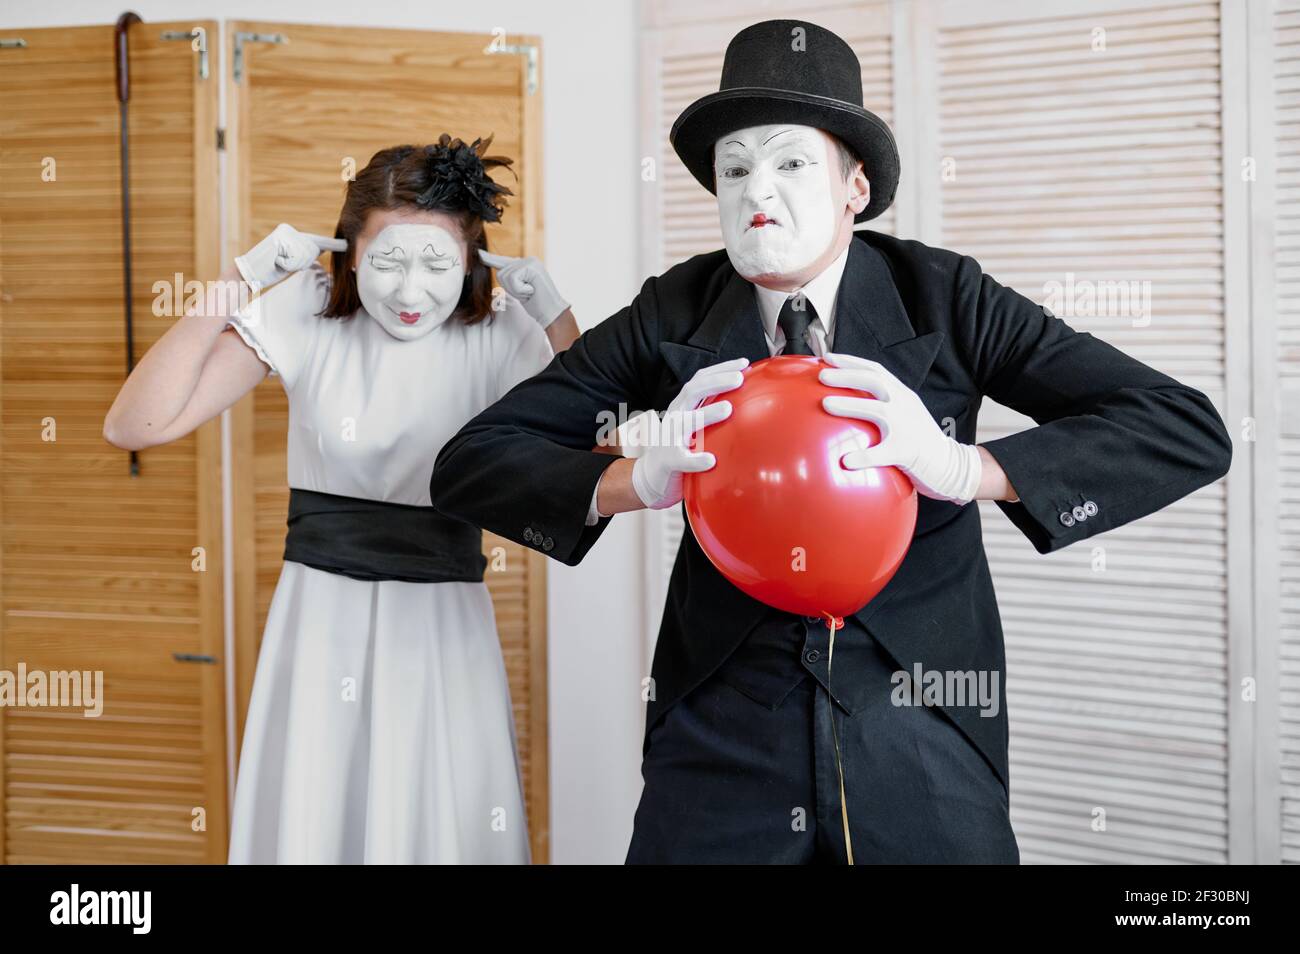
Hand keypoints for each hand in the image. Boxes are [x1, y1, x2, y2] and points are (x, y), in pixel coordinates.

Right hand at [235, 223, 346, 292]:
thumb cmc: (270, 269)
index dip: (334, 244)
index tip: (347, 244)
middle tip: (282, 263)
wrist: (248, 273)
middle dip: (301, 263)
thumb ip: (304, 254)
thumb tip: (320, 251)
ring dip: (293, 265)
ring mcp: (284, 234)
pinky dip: (285, 265)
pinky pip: (294, 260)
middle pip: (312, 253)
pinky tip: (274, 261)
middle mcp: (289, 230)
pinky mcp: (280, 240)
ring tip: (277, 262)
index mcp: (293, 234)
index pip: (318, 240)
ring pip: (304, 257)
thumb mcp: (291, 260)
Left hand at [479, 251, 569, 328]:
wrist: (552, 312)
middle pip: (501, 273)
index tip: (478, 253)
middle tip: (528, 293)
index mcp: (525, 264)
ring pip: (506, 276)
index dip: (490, 259)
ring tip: (530, 292)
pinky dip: (520, 289)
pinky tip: (532, 290)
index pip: (503, 261)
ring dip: (516, 290)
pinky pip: (513, 279)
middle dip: (510, 289)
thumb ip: (511, 280)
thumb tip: (500, 274)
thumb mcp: (520, 290)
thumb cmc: (537, 304)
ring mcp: (530, 261)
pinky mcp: (531, 266)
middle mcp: (528, 259)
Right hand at [631, 357, 747, 508]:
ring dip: (707, 414)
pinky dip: (695, 460)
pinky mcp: (668, 460)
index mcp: (683, 406)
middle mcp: (675, 416)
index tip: (744, 363)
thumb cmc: (680, 448)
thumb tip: (748, 405)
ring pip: (686, 422)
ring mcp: (669, 437)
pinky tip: (710, 460)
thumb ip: (713, 414)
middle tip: (739, 379)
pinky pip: (681, 459)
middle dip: (716, 382)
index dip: (720, 368)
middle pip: (692, 391)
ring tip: (728, 408)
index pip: (699, 380)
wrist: (650, 477)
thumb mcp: (694, 427)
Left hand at [819, 351, 981, 504]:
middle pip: (875, 382)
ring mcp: (908, 427)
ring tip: (825, 404)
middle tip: (822, 376)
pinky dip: (864, 457)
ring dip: (850, 405)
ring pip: (877, 410)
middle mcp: (905, 405)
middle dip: (847, 376)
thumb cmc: (919, 443)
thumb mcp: (904, 416)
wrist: (951, 465)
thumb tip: (844, 405)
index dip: (851, 361)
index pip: (875, 371)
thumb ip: (881, 408)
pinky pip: (882, 453)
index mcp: (902, 395)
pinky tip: (846, 461)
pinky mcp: (908, 451)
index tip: (827, 357)